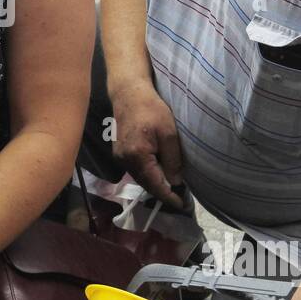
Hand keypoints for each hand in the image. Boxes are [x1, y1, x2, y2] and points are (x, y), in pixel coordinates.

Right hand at [111, 81, 187, 209]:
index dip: (169, 197)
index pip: (155, 184)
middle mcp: (125, 161)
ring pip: (140, 178)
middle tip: (180, 198)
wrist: (129, 94)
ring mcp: (119, 157)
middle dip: (162, 192)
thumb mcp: (169, 133)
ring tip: (171, 187)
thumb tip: (176, 182)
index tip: (182, 205)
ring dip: (154, 183)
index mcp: (138, 156)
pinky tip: (158, 172)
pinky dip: (147, 174)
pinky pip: (135, 169)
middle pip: (145, 184)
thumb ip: (172, 160)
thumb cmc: (151, 109)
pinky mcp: (119, 153)